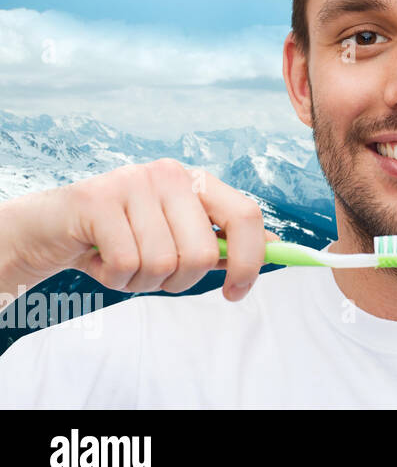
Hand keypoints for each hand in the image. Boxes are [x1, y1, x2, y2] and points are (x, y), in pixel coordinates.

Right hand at [0, 158, 276, 301]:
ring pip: (162, 264)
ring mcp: (134, 182)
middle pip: (202, 252)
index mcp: (197, 181)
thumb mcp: (176, 237)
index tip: (236, 292)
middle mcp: (170, 174)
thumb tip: (276, 246)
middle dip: (180, 282)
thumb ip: (221, 240)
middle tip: (154, 277)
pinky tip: (98, 260)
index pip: (246, 214)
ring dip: (141, 282)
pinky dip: (112, 278)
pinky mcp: (97, 200)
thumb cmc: (121, 237)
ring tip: (120, 263)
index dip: (250, 260)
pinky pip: (125, 264)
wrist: (49, 229)